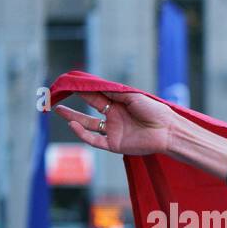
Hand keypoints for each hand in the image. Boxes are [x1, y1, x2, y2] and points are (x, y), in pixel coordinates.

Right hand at [52, 90, 176, 156]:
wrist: (168, 131)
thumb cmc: (155, 111)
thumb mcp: (132, 96)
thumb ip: (113, 92)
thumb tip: (93, 85)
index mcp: (119, 104)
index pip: (96, 95)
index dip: (82, 89)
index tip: (68, 83)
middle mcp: (114, 117)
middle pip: (89, 108)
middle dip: (73, 102)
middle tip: (58, 95)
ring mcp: (113, 130)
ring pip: (88, 125)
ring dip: (73, 118)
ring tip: (58, 110)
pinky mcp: (114, 144)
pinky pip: (94, 140)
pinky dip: (82, 134)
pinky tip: (73, 125)